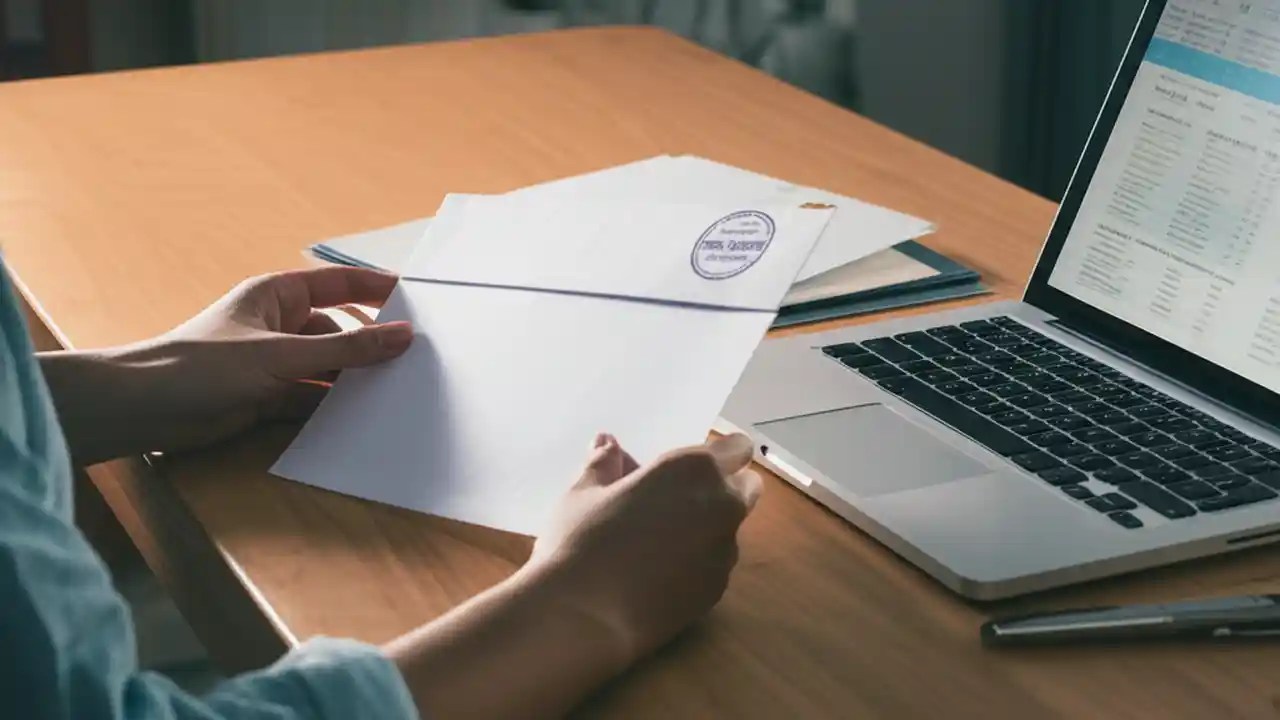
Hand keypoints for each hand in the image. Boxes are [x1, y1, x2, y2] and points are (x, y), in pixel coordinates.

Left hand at [41, 266, 412, 463]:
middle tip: (416, 357)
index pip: (339, 284)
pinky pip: (313, 398)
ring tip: (397, 391)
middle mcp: (278, 325)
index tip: (418, 300)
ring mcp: (273, 363)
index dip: (377, 289)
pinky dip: (334, 407)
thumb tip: (403, 335)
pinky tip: (364, 417)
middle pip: (338, 329)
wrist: (142, 410)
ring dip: (354, 380)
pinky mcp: (267, 397)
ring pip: (328, 367)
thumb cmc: (203, 366)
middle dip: (371, 344)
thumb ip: (347, 348)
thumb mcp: (282, 355)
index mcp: (277, 296)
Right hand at [531, 432, 761, 662]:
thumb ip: (604, 464)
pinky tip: (660, 576)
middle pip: (747, 487)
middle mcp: (721, 505)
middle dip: (724, 488)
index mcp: (693, 469)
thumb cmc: (580, 540)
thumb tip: (606, 444)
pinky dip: (698, 564)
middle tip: (679, 500)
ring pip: (730, 529)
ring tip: (660, 545)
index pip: (737, 448)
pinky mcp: (717, 591)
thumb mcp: (583, 493)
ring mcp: (724, 552)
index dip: (721, 454)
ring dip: (709, 528)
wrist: (583, 616)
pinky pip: (716, 565)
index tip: (693, 467)